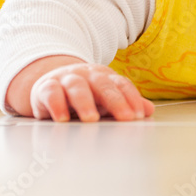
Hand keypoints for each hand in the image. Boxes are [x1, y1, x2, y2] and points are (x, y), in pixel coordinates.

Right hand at [29, 62, 154, 121]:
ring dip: (85, 103)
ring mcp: (66, 79)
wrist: (51, 82)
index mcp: (105, 77)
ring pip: (77, 87)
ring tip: (91, 120)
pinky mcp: (46, 88)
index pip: (121, 84)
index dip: (132, 99)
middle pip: (103, 85)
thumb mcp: (105, 99)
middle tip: (125, 118)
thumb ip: (126, 104)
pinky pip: (51, 93)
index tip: (139, 116)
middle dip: (116, 101)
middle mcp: (87, 75)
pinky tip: (63, 118)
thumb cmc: (85, 94)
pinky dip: (57, 105)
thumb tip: (150, 110)